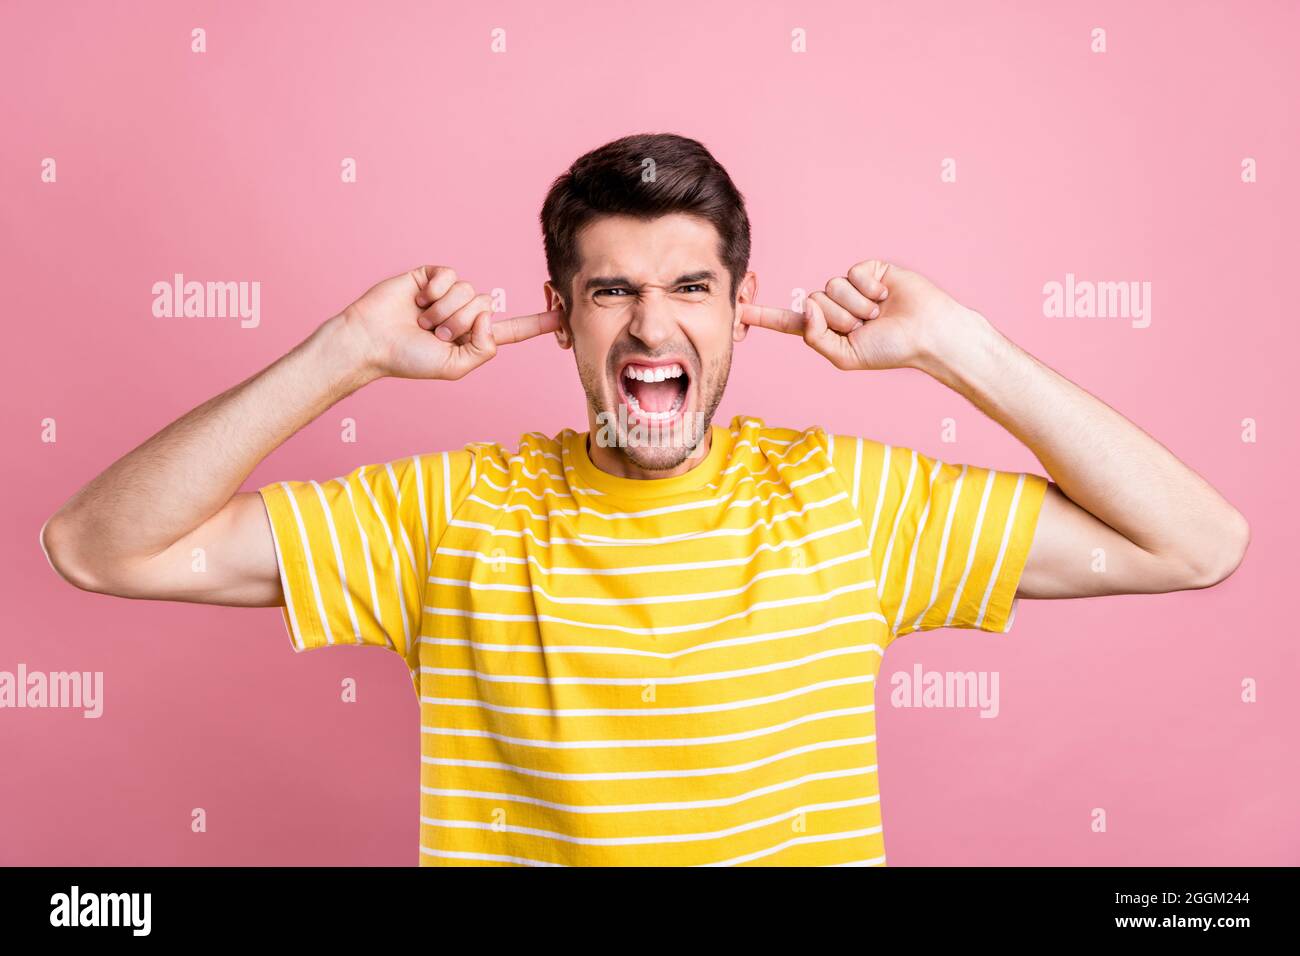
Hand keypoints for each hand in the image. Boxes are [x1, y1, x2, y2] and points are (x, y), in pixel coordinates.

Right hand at [340, 265, 560, 380]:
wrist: (371, 341)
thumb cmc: (408, 359)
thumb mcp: (454, 367)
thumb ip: (483, 349)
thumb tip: (490, 315)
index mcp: (472, 338)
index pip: (511, 330)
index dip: (536, 324)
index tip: (563, 316)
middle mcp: (463, 313)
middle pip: (486, 307)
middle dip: (459, 323)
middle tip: (432, 334)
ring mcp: (447, 294)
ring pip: (469, 292)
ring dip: (445, 310)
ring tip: (421, 320)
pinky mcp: (431, 276)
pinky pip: (451, 276)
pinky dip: (435, 291)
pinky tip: (417, 300)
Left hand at [739, 260, 981, 371]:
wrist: (929, 334)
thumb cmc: (891, 350)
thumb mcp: (846, 356)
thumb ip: (816, 337)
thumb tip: (806, 305)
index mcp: (826, 329)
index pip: (789, 322)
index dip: (764, 316)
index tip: (738, 311)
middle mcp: (835, 306)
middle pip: (814, 302)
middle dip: (841, 317)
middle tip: (868, 325)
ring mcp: (851, 287)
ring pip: (832, 287)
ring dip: (857, 305)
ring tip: (880, 313)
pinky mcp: (869, 270)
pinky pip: (852, 273)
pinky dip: (870, 287)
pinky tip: (887, 295)